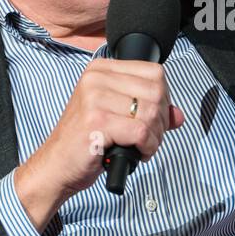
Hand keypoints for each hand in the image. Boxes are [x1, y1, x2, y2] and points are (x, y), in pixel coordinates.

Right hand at [14, 58, 184, 227]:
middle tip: (148, 137)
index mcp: (101, 70)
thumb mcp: (117, 117)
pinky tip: (138, 153)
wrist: (57, 165)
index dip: (163, 98)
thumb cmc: (86, 141)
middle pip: (156, 92)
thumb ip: (149, 111)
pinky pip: (142, 132)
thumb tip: (178, 115)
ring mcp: (95, 98)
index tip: (153, 117)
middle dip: (161, 120)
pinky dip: (147, 147)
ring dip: (155, 137)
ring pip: (151, 113)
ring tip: (141, 146)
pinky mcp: (97, 122)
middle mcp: (96, 78)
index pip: (155, 72)